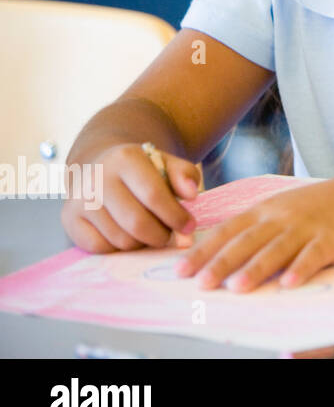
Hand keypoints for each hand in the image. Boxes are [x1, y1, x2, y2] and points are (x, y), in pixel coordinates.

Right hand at [61, 142, 199, 252]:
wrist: (99, 164)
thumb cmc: (141, 169)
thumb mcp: (166, 162)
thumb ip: (184, 174)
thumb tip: (191, 194)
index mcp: (125, 158)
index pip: (153, 195)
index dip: (176, 216)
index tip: (189, 226)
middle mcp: (97, 178)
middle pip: (136, 222)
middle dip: (161, 235)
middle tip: (172, 236)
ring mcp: (78, 199)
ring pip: (120, 239)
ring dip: (143, 243)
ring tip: (152, 233)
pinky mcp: (68, 218)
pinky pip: (100, 248)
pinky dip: (120, 248)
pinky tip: (129, 235)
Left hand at [174, 178, 333, 291]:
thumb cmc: (321, 206)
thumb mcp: (283, 208)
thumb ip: (256, 228)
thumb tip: (219, 253)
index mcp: (266, 210)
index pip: (228, 230)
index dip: (204, 250)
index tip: (181, 271)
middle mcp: (283, 216)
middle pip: (248, 241)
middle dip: (223, 262)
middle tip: (202, 284)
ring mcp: (308, 226)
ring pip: (278, 249)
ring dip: (257, 268)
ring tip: (238, 288)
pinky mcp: (333, 238)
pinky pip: (315, 254)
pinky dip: (301, 268)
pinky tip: (289, 283)